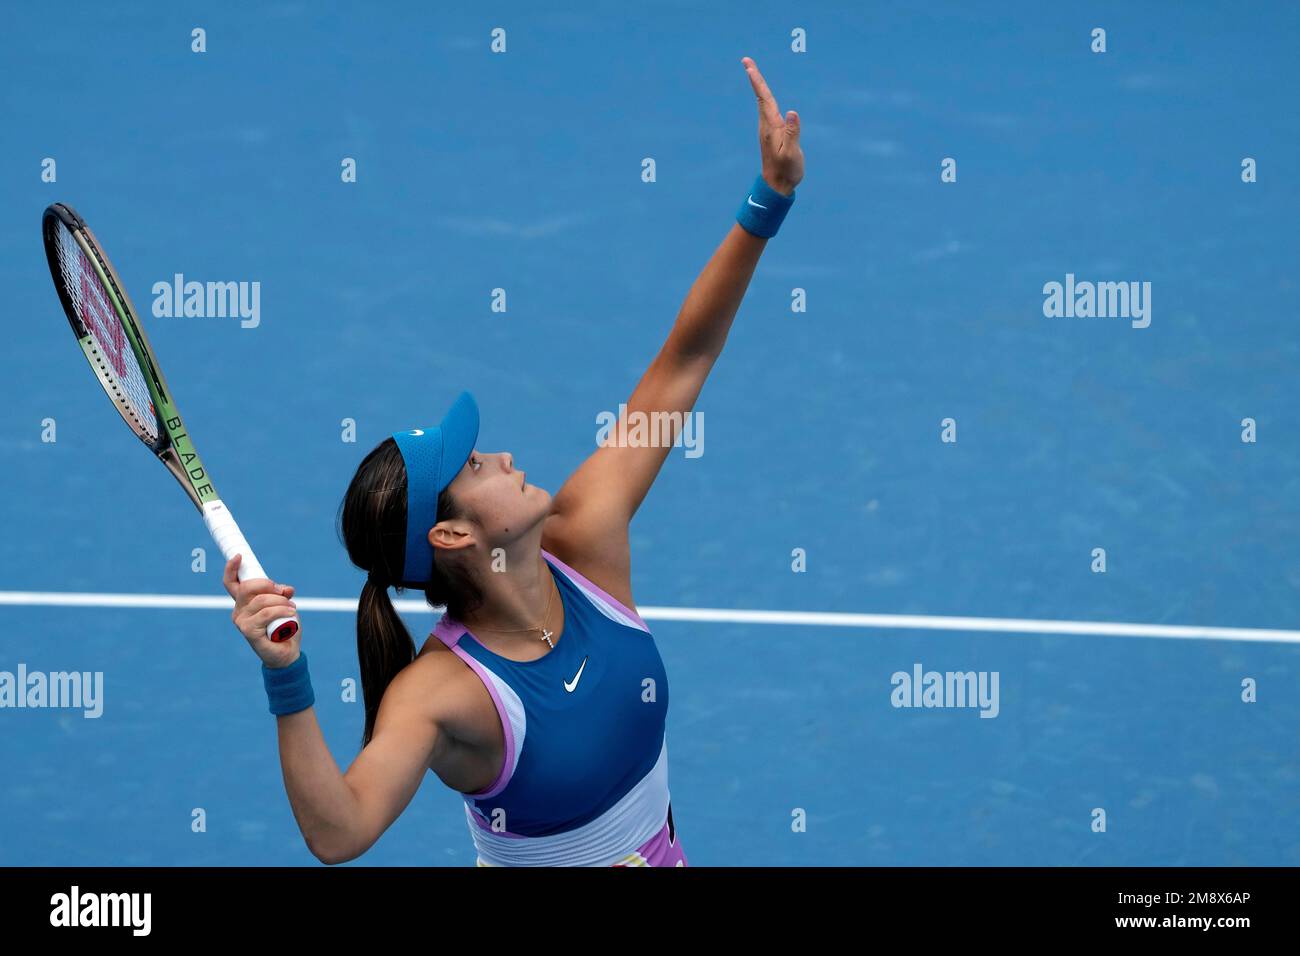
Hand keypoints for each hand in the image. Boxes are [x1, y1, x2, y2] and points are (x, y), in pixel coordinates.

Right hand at [223, 553, 300, 667]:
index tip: (239, 556)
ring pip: (261, 600)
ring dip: (281, 601)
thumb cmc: (283, 628)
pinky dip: (281, 610)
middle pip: (248, 587)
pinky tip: (291, 612)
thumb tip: (285, 588)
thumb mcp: (285, 605)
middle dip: (269, 585)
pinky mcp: (248, 631)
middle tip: (285, 593)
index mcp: (244, 603)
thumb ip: (282, 594)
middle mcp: (239, 611)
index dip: (232, 569)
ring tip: (292, 607)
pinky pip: (266, 613)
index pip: (232, 584)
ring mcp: (241, 621)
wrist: (287, 653)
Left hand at [741, 56, 802, 194]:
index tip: (748, 67)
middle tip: (746, 61)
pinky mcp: (772, 134)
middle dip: (755, 78)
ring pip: (763, 103)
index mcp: (771, 127)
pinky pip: (767, 110)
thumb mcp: (792, 153)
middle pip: (761, 97)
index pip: (764, 99)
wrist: (777, 187)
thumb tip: (791, 112)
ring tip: (752, 72)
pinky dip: (764, 98)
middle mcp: (767, 126)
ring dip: (758, 86)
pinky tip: (764, 96)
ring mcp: (768, 130)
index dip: (757, 82)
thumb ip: (793, 132)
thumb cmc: (787, 171)